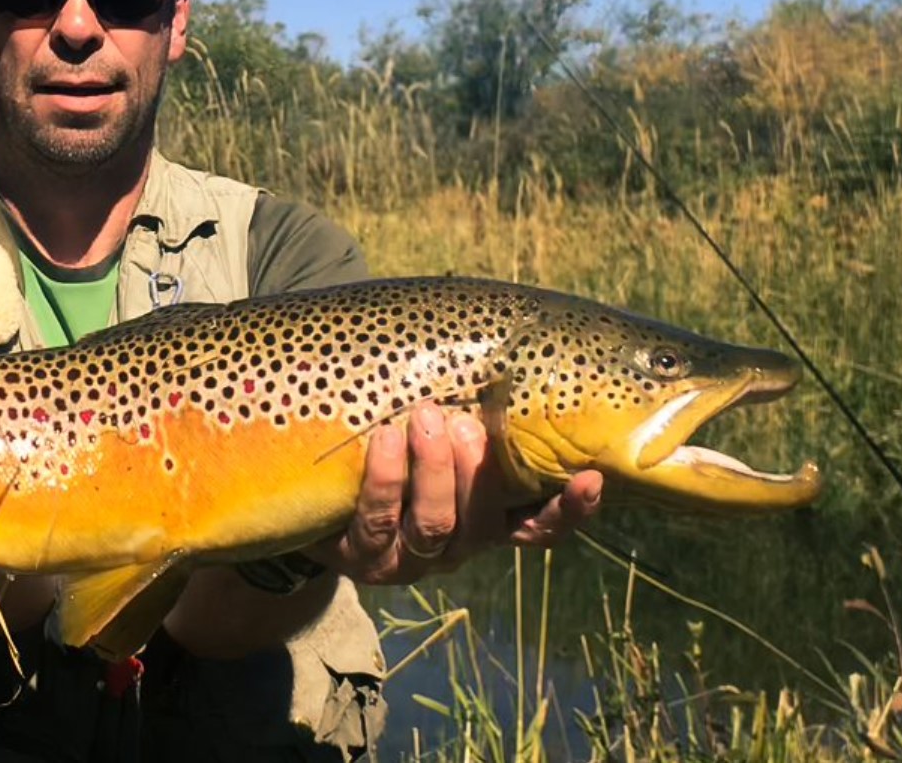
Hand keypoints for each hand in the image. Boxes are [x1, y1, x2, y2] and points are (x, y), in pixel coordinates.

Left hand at [309, 401, 602, 585]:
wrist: (310, 486)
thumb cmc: (390, 442)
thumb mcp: (435, 430)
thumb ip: (471, 406)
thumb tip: (504, 342)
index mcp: (484, 521)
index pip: (539, 527)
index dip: (569, 510)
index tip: (592, 477)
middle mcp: (453, 547)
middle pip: (482, 524)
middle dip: (478, 472)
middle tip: (468, 423)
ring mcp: (405, 558)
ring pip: (435, 527)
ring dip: (434, 471)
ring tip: (426, 417)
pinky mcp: (358, 556)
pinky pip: (377, 522)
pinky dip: (386, 479)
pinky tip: (385, 438)